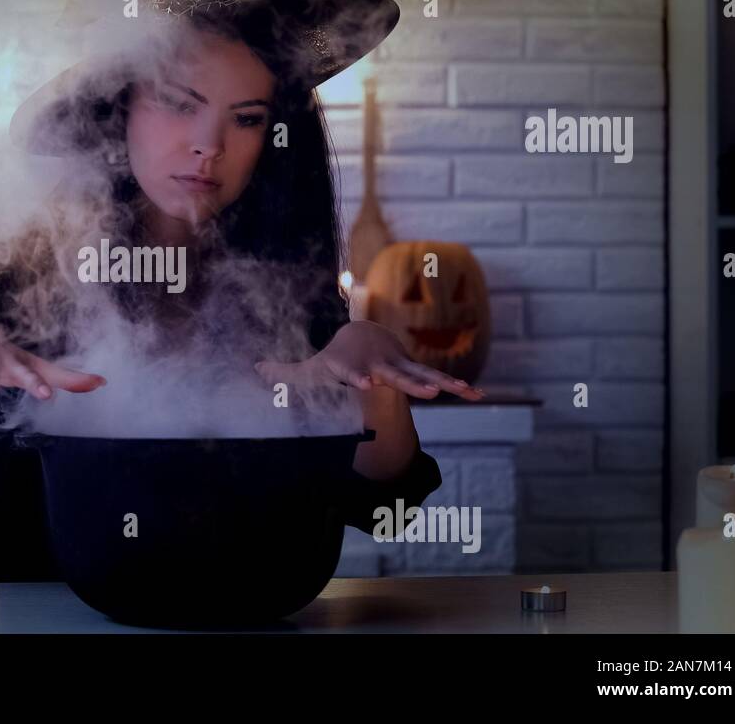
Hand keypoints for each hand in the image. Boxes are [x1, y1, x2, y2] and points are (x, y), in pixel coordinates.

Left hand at [254, 320, 484, 400]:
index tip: (365, 382)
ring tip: (461, 394)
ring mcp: (401, 368)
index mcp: (353, 366)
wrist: (361, 337)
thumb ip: (284, 374)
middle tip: (426, 393)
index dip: (359, 377)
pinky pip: (440, 382)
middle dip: (409, 382)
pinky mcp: (415, 374)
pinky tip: (480, 397)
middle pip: (396, 375)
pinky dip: (459, 388)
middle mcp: (380, 365)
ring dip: (442, 386)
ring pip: (423, 377)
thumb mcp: (308, 369)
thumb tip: (255, 370)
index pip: (355, 373)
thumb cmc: (331, 360)